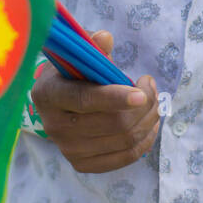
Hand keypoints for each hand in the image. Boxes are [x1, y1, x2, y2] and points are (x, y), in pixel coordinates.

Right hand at [31, 29, 159, 173]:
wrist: (59, 102)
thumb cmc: (73, 72)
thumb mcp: (78, 54)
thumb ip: (93, 46)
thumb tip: (104, 38)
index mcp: (48, 93)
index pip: (85, 99)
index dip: (115, 97)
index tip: (141, 93)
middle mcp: (53, 125)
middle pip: (112, 123)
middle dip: (144, 104)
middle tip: (151, 86)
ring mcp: (67, 149)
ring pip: (124, 140)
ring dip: (149, 119)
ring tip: (154, 101)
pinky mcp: (82, 164)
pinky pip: (125, 157)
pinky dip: (145, 140)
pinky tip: (150, 123)